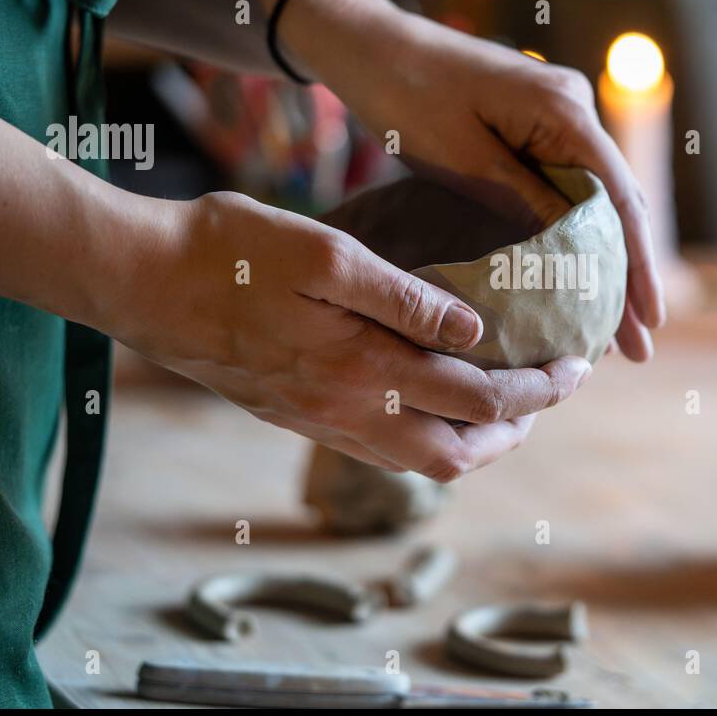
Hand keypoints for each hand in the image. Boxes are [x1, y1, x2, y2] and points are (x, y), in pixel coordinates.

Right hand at [112, 191, 591, 479]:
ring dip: (474, 443)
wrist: (140, 283)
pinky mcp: (296, 418)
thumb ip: (406, 299)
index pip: (481, 397)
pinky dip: (426, 440)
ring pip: (419, 463)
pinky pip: (379, 452)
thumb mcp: (326, 254)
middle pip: (458, 453)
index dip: (540, 388)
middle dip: (517, 430)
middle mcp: (347, 413)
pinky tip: (432, 406)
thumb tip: (477, 334)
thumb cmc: (230, 251)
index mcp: (364, 370)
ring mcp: (319, 422)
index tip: (576, 365)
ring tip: (506, 409)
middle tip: (550, 391)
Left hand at [276, 0, 665, 361]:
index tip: (650, 319)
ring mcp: (558, 114)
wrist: (368, 44)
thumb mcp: (462, 159)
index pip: (618, 200)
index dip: (637, 265)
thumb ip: (523, 203)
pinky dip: (573, 238)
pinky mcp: (534, 125)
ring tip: (612, 331)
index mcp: (564, 110)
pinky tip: (573, 281)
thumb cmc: (405, 96)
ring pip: (594, 202)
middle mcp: (574, 108)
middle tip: (638, 347)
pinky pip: (566, 188)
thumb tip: (576, 257)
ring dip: (602, 263)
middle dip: (627, 277)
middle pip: (616, 204)